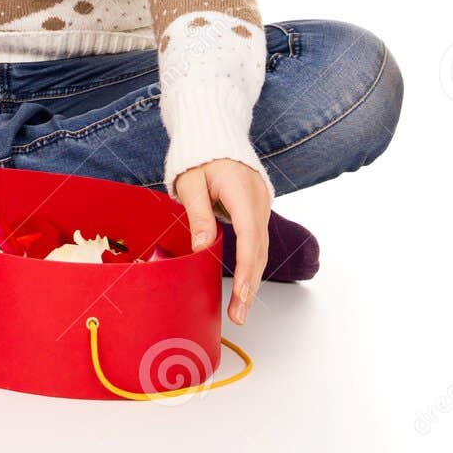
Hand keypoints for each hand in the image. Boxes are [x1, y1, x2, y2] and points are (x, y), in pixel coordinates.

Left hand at [175, 158, 270, 326]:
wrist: (215, 137)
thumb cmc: (198, 158)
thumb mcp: (191, 183)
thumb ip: (198, 215)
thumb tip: (201, 249)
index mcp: (242, 190)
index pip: (248, 236)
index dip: (245, 268)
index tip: (241, 294)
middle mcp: (258, 200)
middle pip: (258, 249)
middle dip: (250, 285)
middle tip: (239, 315)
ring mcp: (261, 206)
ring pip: (261, 249)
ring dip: (252, 280)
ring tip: (240, 310)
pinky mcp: (257, 211)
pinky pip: (257, 242)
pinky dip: (252, 266)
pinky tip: (244, 287)